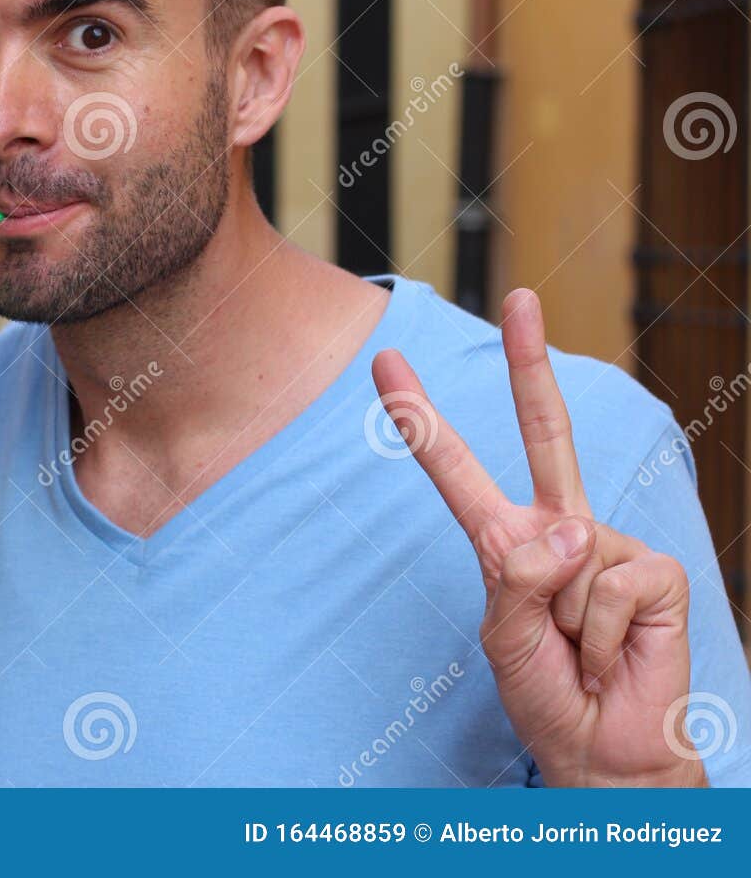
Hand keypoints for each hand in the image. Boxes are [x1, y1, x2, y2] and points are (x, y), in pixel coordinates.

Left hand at [371, 288, 704, 786]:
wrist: (602, 747)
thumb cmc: (545, 689)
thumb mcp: (502, 635)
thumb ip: (519, 576)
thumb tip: (572, 527)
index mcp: (506, 538)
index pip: (456, 467)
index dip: (421, 417)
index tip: (387, 362)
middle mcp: (561, 528)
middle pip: (548, 433)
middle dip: (531, 362)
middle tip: (520, 293)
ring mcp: (609, 544)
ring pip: (566, 554)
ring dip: (565, 620)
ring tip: (578, 649)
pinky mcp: (655, 570)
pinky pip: (606, 583)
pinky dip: (598, 631)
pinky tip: (610, 650)